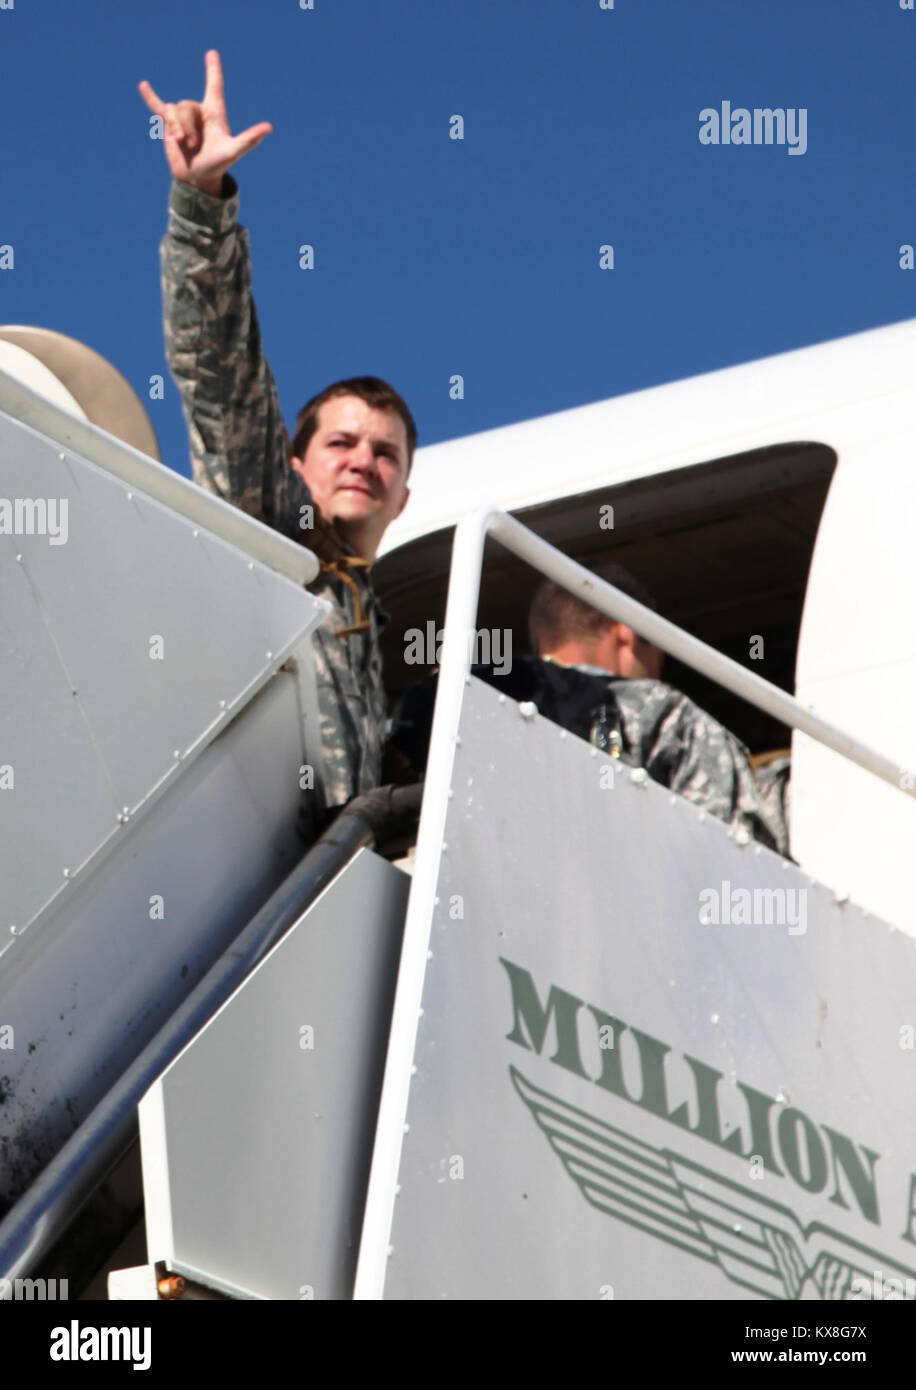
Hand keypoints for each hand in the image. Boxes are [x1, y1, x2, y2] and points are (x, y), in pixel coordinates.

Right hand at [139, 49, 271, 194]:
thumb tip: (268, 127)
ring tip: (183, 144)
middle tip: (193, 146)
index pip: (214, 86)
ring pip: (173, 111)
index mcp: (215, 113)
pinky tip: (143, 86)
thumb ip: (249, 139)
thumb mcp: (233, 152)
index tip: (212, 54)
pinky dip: (151, 97)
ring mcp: (183, 117)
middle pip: (186, 106)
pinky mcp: (169, 124)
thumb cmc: (218, 165)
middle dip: (187, 127)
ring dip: (176, 128)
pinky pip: (158, 107)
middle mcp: (199, 112)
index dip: (213, 70)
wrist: (197, 178)